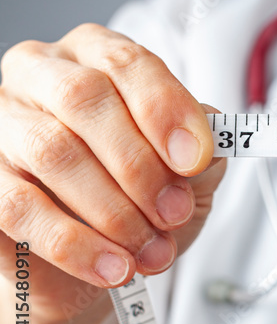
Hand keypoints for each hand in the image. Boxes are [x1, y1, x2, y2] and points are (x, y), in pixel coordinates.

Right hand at [0, 24, 225, 323]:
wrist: (93, 263)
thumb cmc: (140, 200)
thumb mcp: (188, 172)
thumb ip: (203, 148)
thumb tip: (209, 136)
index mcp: (93, 56)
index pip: (127, 62)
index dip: (165, 109)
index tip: (197, 159)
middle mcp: (37, 77)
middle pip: (84, 99)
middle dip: (140, 163)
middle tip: (173, 211)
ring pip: (52, 152)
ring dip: (114, 210)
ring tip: (151, 251)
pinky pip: (18, 207)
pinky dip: (75, 244)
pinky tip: (114, 267)